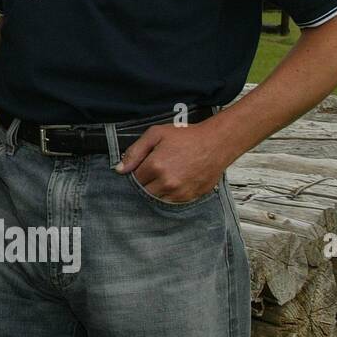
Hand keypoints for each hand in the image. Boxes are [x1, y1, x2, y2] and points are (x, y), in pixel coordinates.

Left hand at [115, 119, 231, 202]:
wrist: (216, 143)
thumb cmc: (186, 136)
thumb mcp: (156, 134)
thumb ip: (135, 151)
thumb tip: (119, 170)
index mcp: (155, 166)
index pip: (134, 179)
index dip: (136, 172)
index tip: (142, 167)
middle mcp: (166, 182)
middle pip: (143, 191)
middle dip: (144, 183)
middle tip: (153, 171)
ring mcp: (179, 192)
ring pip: (156, 199)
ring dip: (156, 190)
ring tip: (164, 176)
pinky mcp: (190, 197)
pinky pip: (171, 202)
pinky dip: (169, 194)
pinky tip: (174, 181)